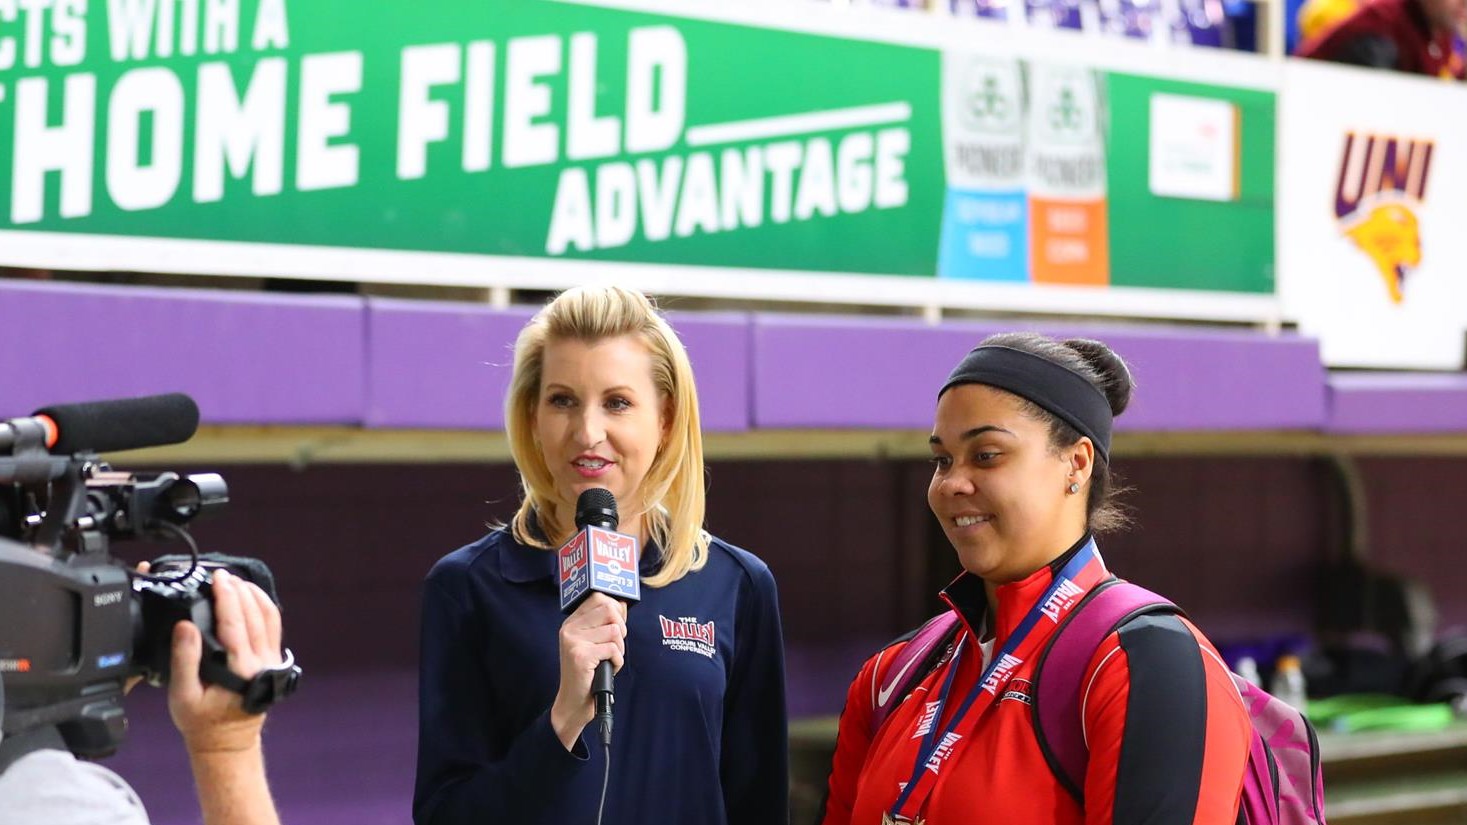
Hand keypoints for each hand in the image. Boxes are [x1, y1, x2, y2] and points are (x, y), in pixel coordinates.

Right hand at [168, 569, 284, 754]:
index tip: (218, 577)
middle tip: (221, 575)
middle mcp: (261, 662)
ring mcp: (271, 660)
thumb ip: (184, 660)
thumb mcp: (183, 696)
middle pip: (254, 614)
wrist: (227, 743)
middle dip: (239, 590)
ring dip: (253, 595)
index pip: (236, 622)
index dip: (227, 597)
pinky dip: (263, 606)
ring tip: (234, 581)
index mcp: (240, 669)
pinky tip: (250, 597)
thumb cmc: (201, 722)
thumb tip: (185, 626)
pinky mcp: (274, 660)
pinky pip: (273, 626)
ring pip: (269, 617)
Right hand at [550, 593, 626, 749]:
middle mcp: (569, 629)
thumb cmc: (588, 673)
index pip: (598, 597)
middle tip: (614, 647)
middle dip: (620, 629)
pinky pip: (614, 649)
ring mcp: (574, 642)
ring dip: (620, 650)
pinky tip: (608, 670)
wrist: (574, 703)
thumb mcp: (593, 643)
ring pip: (614, 631)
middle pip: (609, 610)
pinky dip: (617, 662)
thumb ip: (604, 623)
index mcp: (572, 623)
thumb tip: (621, 603)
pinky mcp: (581, 656)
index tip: (617, 625)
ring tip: (609, 661)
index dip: (615, 609)